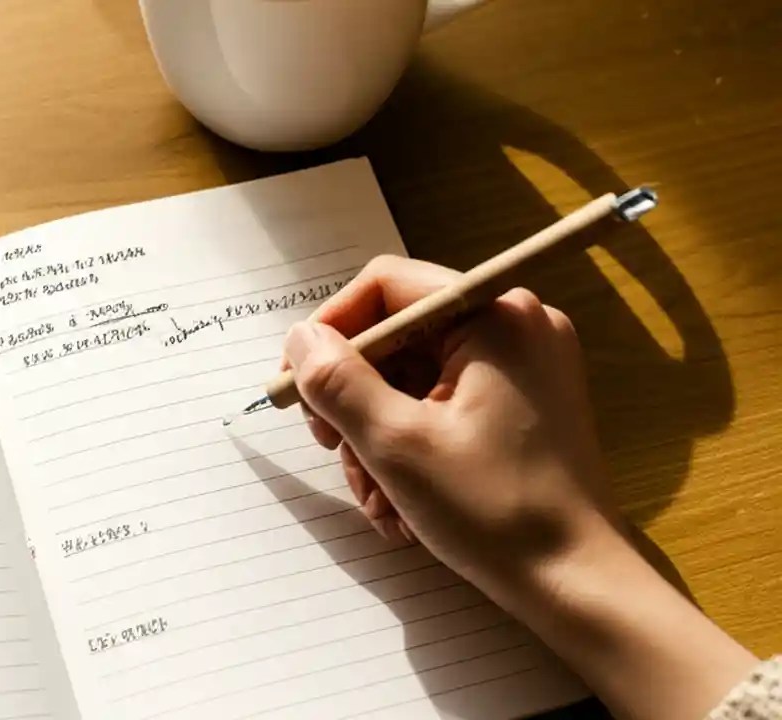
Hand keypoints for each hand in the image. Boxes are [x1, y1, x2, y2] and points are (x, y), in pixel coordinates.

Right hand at [284, 255, 619, 599]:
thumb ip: (337, 382)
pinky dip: (410, 446)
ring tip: (375, 495)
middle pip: (397, 337)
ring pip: (412, 378)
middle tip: (330, 446)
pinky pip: (441, 405)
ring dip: (376, 434)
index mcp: (494, 317)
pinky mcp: (521, 405)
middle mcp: (514, 327)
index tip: (299, 383)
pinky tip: (399, 501)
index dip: (330, 331)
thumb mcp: (396, 444)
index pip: (386, 287)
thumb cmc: (498, 512)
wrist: (577, 584)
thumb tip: (301, 340)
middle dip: (354, 397)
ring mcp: (522, 367)